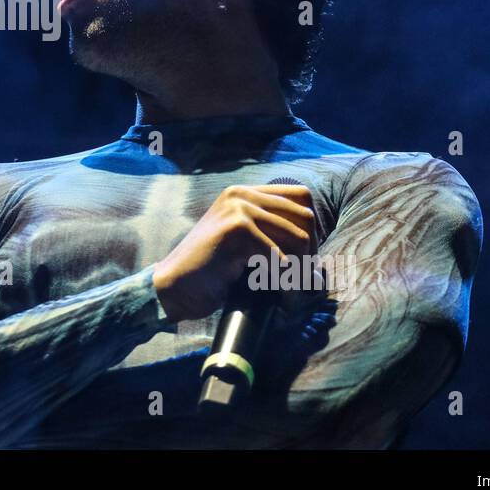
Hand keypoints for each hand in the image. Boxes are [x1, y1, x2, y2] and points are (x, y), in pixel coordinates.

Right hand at [152, 184, 315, 321]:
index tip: (305, 256)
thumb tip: (316, 246)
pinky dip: (286, 283)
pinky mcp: (237, 231)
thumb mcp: (242, 243)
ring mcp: (238, 210)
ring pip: (298, 238)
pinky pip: (281, 259)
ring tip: (292, 293)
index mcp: (244, 194)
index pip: (301, 196)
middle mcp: (242, 196)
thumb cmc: (210, 271)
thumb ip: (269, 232)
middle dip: (310, 253)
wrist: (173, 287)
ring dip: (301, 272)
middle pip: (305, 217)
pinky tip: (278, 295)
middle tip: (301, 280)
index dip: (311, 227)